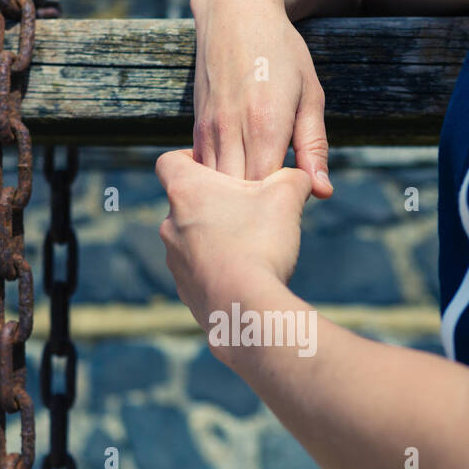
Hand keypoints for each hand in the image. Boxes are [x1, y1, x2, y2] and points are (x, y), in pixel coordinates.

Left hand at [156, 148, 312, 328]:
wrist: (246, 309)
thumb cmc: (260, 245)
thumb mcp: (286, 198)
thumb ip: (293, 177)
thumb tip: (300, 175)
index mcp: (186, 192)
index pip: (167, 161)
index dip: (188, 158)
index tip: (212, 166)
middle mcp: (170, 225)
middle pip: (185, 203)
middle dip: (212, 203)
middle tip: (247, 209)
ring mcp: (174, 261)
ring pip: (191, 239)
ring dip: (214, 238)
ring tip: (249, 246)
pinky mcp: (185, 291)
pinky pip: (199, 272)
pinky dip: (217, 269)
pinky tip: (245, 276)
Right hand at [190, 0, 334, 196]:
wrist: (235, 11)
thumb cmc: (283, 53)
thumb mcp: (310, 96)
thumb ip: (313, 147)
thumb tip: (323, 192)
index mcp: (267, 127)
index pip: (269, 191)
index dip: (280, 203)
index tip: (293, 201)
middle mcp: (232, 131)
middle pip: (239, 197)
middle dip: (255, 209)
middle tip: (272, 211)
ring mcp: (210, 130)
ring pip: (216, 187)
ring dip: (233, 200)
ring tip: (252, 203)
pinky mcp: (196, 127)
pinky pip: (202, 171)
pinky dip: (217, 184)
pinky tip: (233, 184)